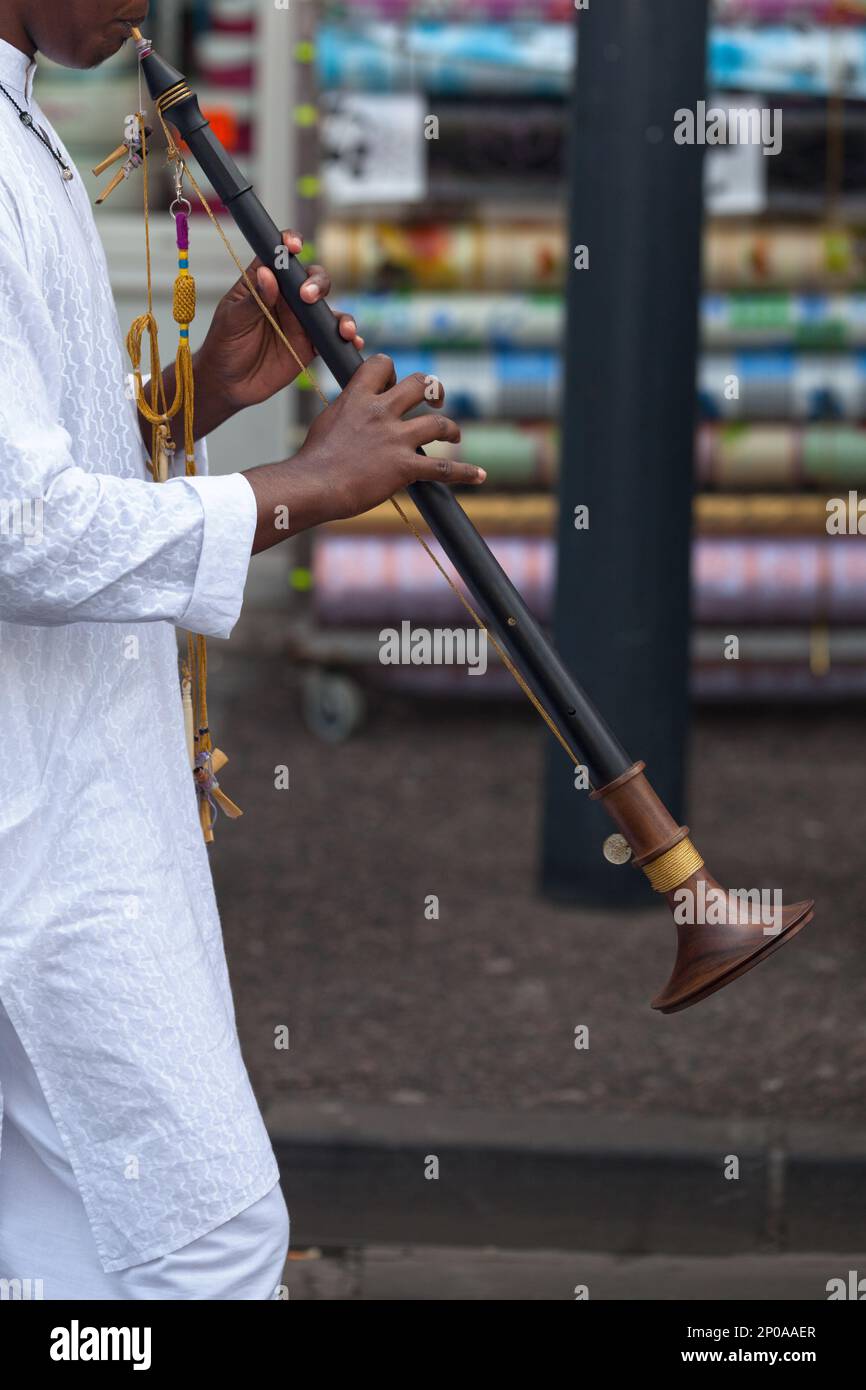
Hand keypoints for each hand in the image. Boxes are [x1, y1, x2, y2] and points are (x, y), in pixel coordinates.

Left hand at [197, 229, 362, 415]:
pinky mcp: (310, 345)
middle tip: (308, 297)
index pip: (279, 255)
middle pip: (312, 278)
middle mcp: (286, 297)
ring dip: (341, 315)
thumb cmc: (224, 346)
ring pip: (328, 308)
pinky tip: (353, 342)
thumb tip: (269, 275)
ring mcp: (301, 321)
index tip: (293, 246)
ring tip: (343, 329)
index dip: (289, 244)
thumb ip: (255, 299)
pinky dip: (347, 338)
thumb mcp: (233, 320)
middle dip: (317, 283)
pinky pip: (332, 338)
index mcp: (263, 282)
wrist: (229, 384)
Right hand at [243, 355, 486, 552]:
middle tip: (435, 399)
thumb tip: (350, 411)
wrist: (314, 485)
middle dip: (432, 389)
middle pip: (419, 384)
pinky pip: (444, 468)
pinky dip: (464, 472)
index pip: (383, 364)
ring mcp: (395, 439)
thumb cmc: (314, 459)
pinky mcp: (404, 467)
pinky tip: (478, 475)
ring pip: (437, 423)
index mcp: (358, 396)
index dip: (392, 371)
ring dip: (450, 428)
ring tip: (454, 434)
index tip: (393, 384)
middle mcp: (381, 411)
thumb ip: (346, 410)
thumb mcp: (327, 421)